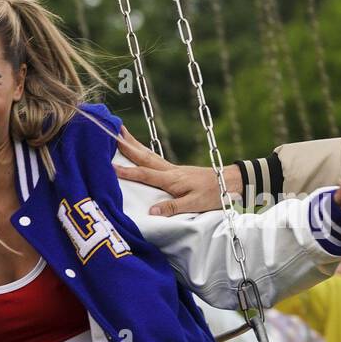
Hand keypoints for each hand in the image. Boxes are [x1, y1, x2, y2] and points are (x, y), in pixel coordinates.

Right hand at [114, 126, 239, 216]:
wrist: (231, 181)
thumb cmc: (214, 194)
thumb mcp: (195, 204)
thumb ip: (172, 207)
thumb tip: (150, 211)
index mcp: (172, 179)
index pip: (145, 174)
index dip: (127, 172)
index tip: (110, 166)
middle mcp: (170, 171)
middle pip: (144, 156)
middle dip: (127, 145)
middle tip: (111, 130)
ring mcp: (173, 169)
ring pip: (149, 154)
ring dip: (134, 144)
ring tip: (121, 132)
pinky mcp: (177, 171)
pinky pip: (155, 159)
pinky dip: (144, 152)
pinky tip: (140, 151)